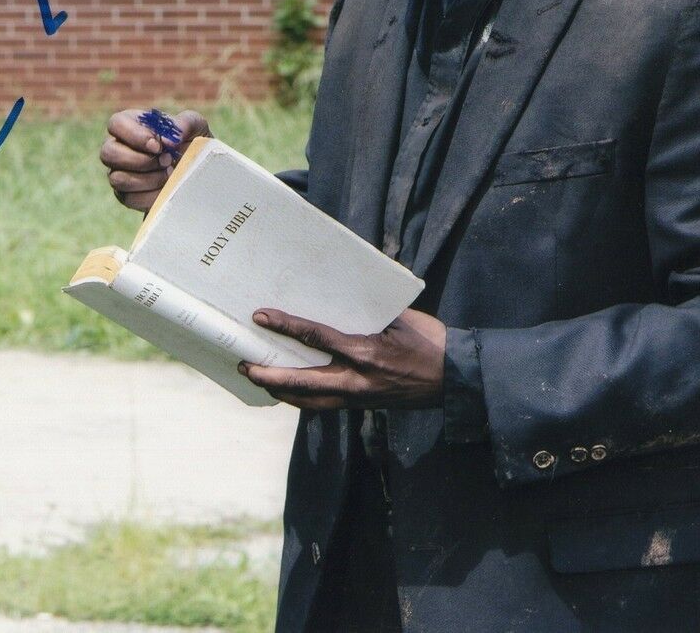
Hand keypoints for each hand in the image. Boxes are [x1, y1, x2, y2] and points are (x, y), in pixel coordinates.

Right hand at [98, 107, 211, 213]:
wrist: (197, 170)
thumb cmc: (191, 142)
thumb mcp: (195, 126)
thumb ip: (185, 123)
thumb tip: (170, 140)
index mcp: (130, 124)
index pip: (116, 124)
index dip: (134, 135)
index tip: (158, 146)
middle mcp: (118, 147)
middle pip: (108, 153)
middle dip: (140, 160)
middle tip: (166, 161)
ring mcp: (118, 171)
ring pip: (117, 178)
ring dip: (147, 179)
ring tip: (169, 174)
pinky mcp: (125, 194)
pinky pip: (128, 198)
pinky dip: (150, 195)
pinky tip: (166, 189)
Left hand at [239, 307, 446, 409]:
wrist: (454, 378)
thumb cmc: (429, 340)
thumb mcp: (398, 318)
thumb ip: (365, 311)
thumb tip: (334, 295)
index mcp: (366, 353)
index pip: (316, 338)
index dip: (286, 327)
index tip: (262, 316)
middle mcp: (358, 380)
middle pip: (303, 383)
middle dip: (270, 376)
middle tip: (244, 366)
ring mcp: (360, 397)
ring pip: (310, 401)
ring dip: (282, 392)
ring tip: (259, 380)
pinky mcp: (364, 405)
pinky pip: (325, 404)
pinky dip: (304, 399)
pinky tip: (289, 392)